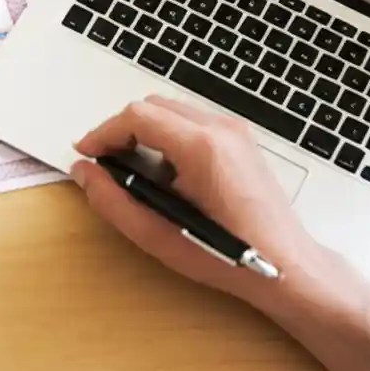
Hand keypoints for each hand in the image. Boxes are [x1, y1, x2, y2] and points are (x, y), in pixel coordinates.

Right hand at [70, 96, 333, 306]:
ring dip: (145, 131)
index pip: (137, 116)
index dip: (104, 132)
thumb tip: (85, 171)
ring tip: (134, 169)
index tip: (86, 154)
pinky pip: (192, 122)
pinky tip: (166, 172)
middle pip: (153, 105)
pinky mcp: (241, 139)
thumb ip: (112, 200)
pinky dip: (168, 136)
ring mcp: (235, 131)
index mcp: (201, 147)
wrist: (285, 265)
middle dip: (122, 129)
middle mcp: (221, 128)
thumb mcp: (157, 235)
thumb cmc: (227, 256)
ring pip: (172, 110)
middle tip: (106, 162)